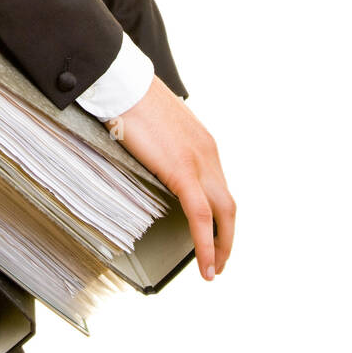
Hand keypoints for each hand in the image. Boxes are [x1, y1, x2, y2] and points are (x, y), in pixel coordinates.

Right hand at [106, 76, 234, 281]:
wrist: (123, 83)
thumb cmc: (131, 99)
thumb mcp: (158, 125)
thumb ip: (165, 145)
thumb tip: (153, 158)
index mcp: (202, 143)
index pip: (219, 186)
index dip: (219, 214)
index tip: (213, 231)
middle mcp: (208, 154)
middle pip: (228, 205)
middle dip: (227, 236)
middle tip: (219, 259)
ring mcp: (199, 162)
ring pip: (223, 214)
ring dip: (221, 245)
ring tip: (212, 268)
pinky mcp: (183, 171)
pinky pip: (201, 217)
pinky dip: (206, 245)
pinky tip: (204, 264)